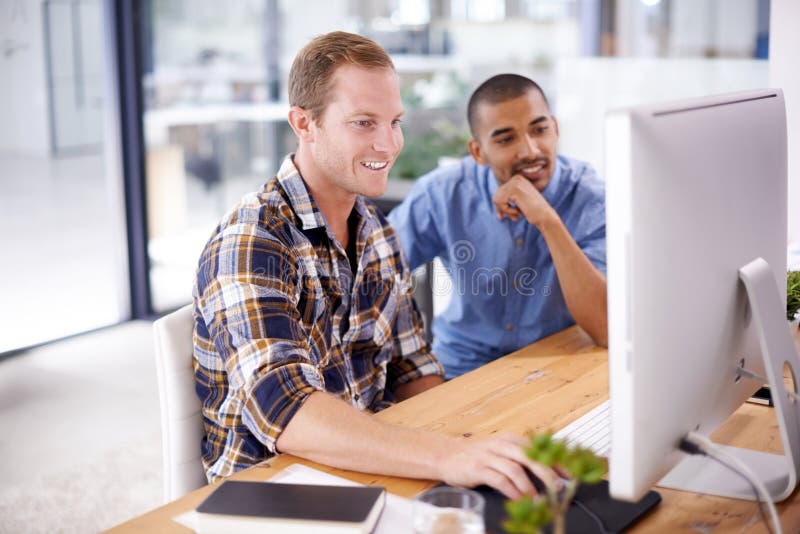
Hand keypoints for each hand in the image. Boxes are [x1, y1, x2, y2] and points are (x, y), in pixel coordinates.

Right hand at [436, 434, 561, 498]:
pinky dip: (512, 492)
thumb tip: (551, 474)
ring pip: (515, 469)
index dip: (556, 460)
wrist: (448, 456)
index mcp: (511, 440)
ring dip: (529, 487)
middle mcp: (501, 445)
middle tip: (558, 487)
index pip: (539, 448)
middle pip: (530, 456)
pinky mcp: (478, 468)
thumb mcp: (501, 452)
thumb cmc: (479, 457)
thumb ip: (521, 459)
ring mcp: (489, 456)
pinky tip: (519, 500)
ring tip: (537, 500)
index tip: (570, 474)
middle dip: (547, 473)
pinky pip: (499, 480)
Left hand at [492, 175, 555, 228]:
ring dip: (505, 210)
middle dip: (502, 208)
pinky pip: (500, 202)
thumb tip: (494, 198)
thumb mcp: (519, 201)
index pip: (499, 192)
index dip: (501, 206)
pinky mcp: (514, 190)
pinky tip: (518, 213)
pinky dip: (507, 211)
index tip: (505, 215)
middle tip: (513, 218)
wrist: (545, 216)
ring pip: (496, 199)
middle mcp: (516, 178)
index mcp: (518, 179)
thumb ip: (508, 197)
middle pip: (496, 195)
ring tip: (516, 216)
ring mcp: (515, 182)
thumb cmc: (533, 211)